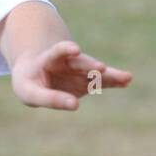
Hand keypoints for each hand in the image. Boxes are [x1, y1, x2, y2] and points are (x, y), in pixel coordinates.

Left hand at [10, 40, 131, 110]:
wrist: (34, 76)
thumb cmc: (29, 83)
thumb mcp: (30, 93)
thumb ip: (49, 98)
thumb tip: (75, 105)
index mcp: (48, 60)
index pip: (57, 52)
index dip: (66, 50)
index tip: (76, 49)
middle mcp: (67, 62)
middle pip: (80, 62)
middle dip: (90, 65)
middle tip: (101, 68)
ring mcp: (79, 71)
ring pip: (95, 72)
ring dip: (109, 75)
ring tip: (126, 78)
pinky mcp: (87, 81)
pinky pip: (102, 81)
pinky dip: (113, 82)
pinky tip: (126, 81)